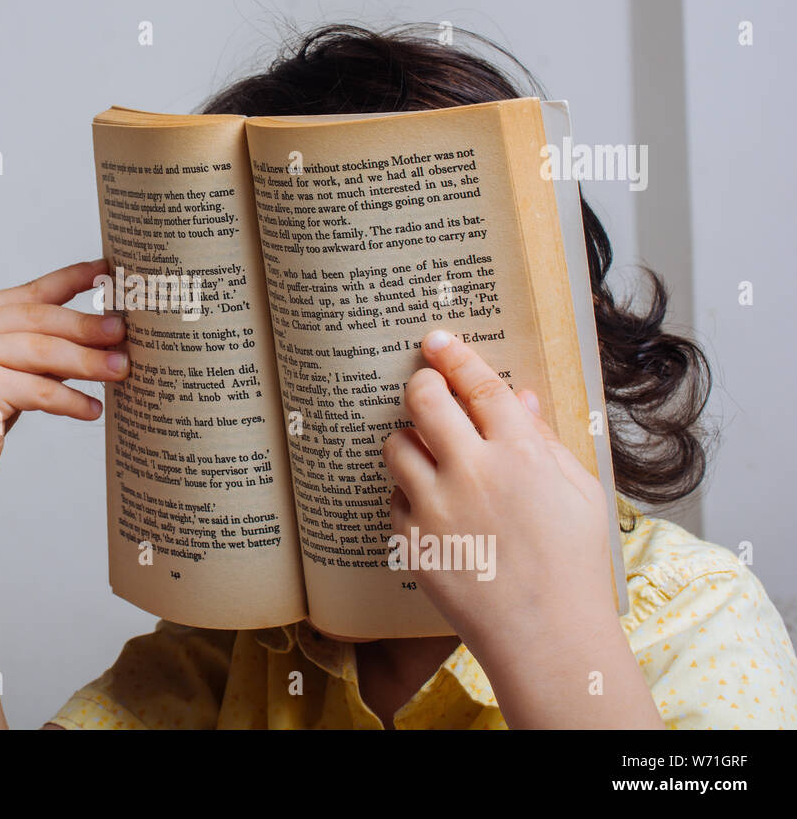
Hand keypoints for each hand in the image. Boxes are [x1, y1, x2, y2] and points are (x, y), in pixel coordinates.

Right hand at [0, 258, 128, 496]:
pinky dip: (71, 400)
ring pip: (44, 352)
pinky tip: (93, 409)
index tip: (108, 271)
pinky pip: (39, 390)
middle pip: (41, 320)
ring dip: (89, 362)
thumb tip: (100, 337)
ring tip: (122, 370)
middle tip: (125, 333)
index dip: (72, 279)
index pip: (31, 292)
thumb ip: (39, 352)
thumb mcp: (6, 374)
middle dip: (89, 327)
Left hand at [381, 329, 619, 669]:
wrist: (546, 636)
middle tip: (426, 387)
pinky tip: (438, 513)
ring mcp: (436, 506)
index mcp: (520, 454)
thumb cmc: (573, 564)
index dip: (456, 356)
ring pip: (396, 446)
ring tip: (432, 458)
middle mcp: (472, 472)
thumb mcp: (578, 493)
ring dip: (411, 442)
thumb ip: (544, 441)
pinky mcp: (411, 539)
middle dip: (422, 385)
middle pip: (425, 401)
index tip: (437, 339)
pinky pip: (395, 497)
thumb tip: (519, 398)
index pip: (480, 385)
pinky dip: (412, 497)